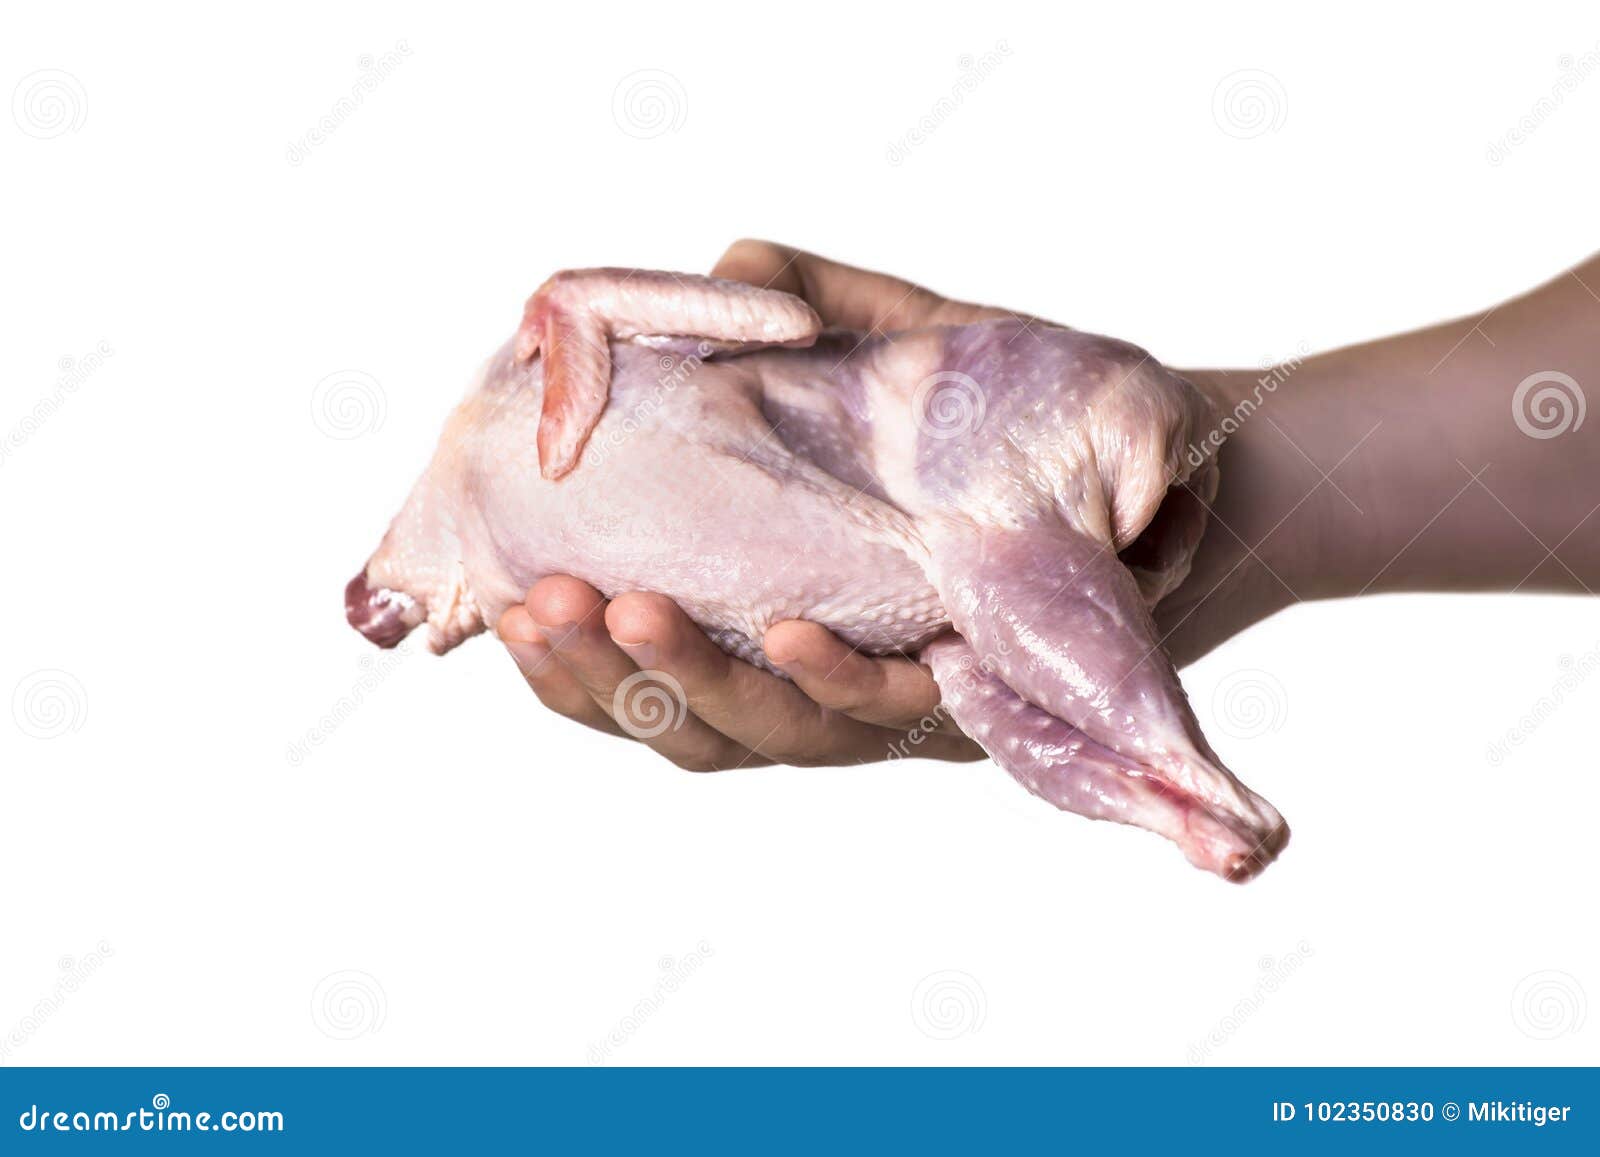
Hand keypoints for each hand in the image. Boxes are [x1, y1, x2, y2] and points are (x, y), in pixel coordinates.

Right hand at [497, 239, 1010, 769]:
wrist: (1176, 468)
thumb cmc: (1022, 413)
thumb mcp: (903, 339)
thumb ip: (808, 299)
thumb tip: (720, 266)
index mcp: (769, 614)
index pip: (643, 668)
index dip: (568, 664)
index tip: (508, 608)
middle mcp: (822, 679)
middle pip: (688, 722)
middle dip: (605, 678)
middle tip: (547, 610)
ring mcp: (897, 706)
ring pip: (773, 735)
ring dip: (698, 683)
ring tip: (639, 615)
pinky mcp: (980, 714)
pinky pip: (894, 721)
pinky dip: (836, 681)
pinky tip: (802, 633)